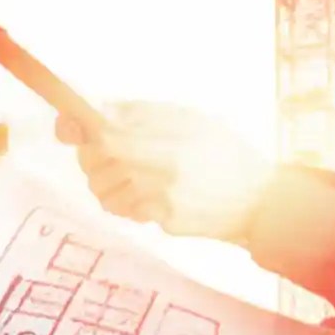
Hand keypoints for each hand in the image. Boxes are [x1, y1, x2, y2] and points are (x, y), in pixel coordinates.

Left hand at [55, 100, 274, 242]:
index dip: (84, 133)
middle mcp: (164, 174)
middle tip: (103, 152)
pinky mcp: (168, 224)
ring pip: (106, 195)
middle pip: (97, 168)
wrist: (262, 198)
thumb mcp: (188, 117)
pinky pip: (130, 212)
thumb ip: (141, 113)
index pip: (106, 138)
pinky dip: (130, 203)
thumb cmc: (222, 150)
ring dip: (108, 184)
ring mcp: (164, 203)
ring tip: (128, 174)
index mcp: (168, 142)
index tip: (73, 127)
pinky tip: (148, 193)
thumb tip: (98, 110)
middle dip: (92, 159)